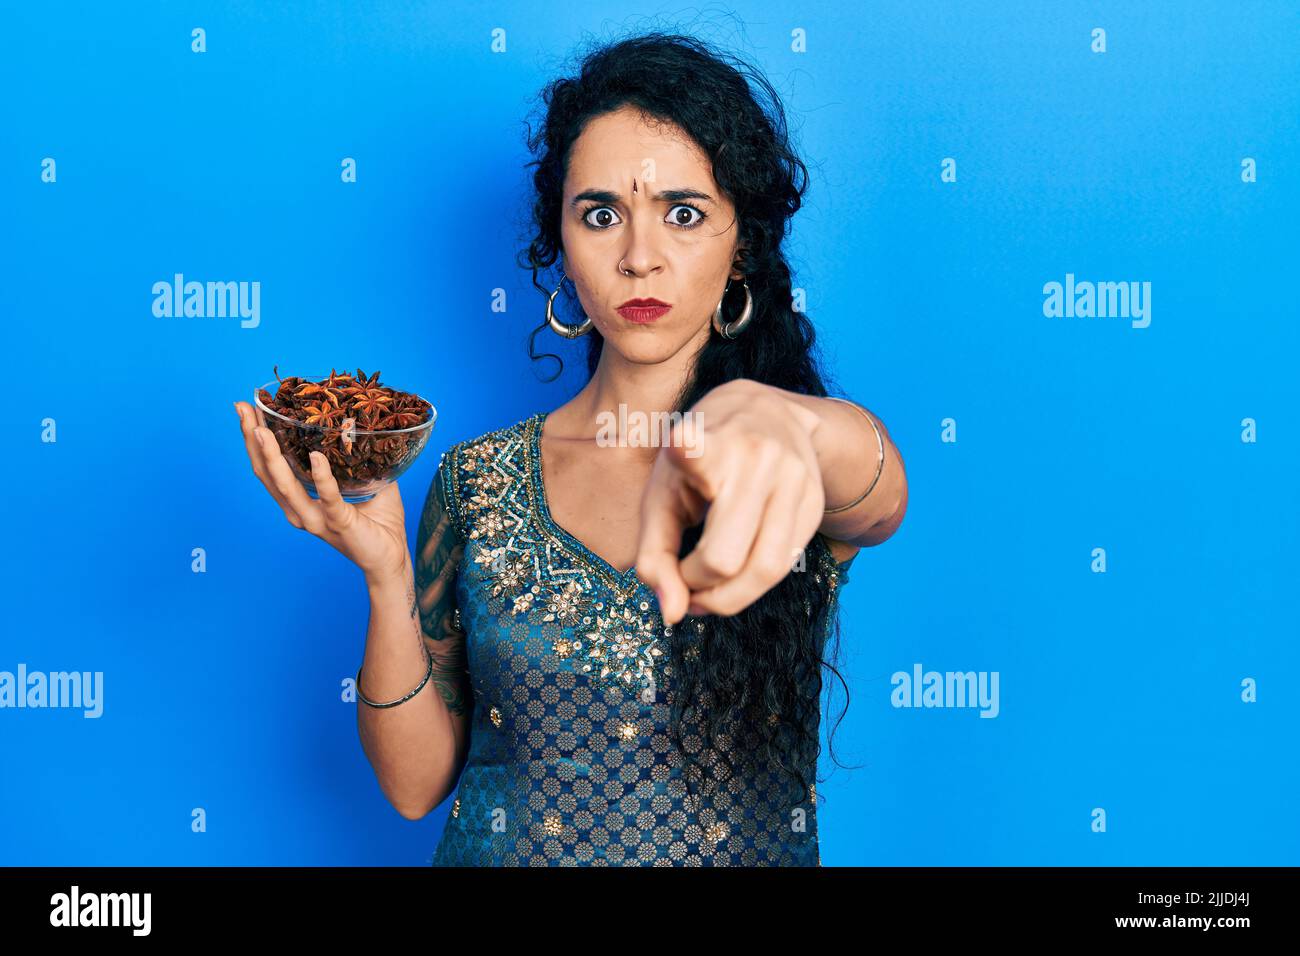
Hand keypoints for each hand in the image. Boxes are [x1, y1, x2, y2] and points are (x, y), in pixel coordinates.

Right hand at [234, 401, 409, 582]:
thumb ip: (358, 458)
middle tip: (244, 408)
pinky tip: (317, 456)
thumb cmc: (379, 523)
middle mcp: (300, 511)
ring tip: (262, 429)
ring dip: (272, 456)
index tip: (247, 408)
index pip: (270, 468)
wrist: (391, 558)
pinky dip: (321, 476)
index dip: (255, 439)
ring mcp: (316, 519)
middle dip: (252, 439)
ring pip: (286, 485)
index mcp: (301, 501)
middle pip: (267, 473)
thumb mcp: (364, 483)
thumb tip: (362, 424)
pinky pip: (328, 498)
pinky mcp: (338, 523)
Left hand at [634, 379, 825, 625]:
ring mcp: (793, 478)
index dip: (689, 449)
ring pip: (765, 570)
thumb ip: (654, 556)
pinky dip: (753, 584)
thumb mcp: (662, 492)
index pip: (700, 450)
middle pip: (724, 557)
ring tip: (705, 592)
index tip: (682, 441)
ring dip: (728, 597)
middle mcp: (756, 457)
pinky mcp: (814, 501)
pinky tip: (734, 574)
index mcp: (707, 444)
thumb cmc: (697, 460)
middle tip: (683, 581)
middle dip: (698, 586)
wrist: (766, 411)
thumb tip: (672, 614)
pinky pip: (785, 565)